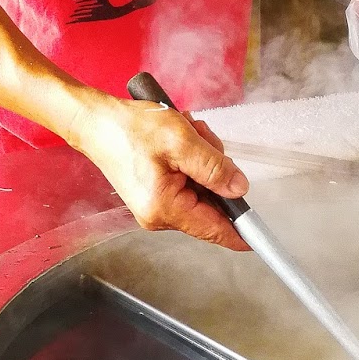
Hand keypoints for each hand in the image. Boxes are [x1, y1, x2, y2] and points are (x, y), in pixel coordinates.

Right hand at [70, 94, 249, 250]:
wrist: (95, 122)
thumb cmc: (129, 129)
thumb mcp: (180, 141)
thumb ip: (214, 167)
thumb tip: (240, 189)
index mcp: (165, 209)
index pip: (215, 230)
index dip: (242, 231)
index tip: (263, 237)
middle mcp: (160, 215)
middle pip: (212, 203)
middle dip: (216, 169)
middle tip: (201, 139)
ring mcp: (157, 206)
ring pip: (203, 189)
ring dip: (203, 159)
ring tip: (186, 134)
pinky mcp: (156, 194)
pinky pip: (189, 182)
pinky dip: (191, 160)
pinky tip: (180, 141)